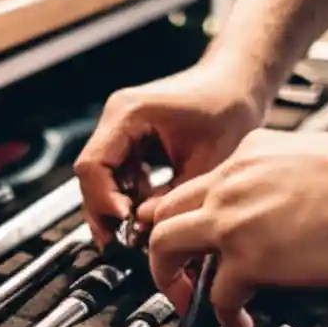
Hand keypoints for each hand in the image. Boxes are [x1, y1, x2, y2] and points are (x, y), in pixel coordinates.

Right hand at [74, 64, 264, 246]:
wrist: (237, 84)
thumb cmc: (227, 107)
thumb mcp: (206, 162)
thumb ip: (172, 199)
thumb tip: (144, 228)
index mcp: (129, 113)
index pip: (94, 165)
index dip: (104, 200)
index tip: (125, 223)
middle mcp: (117, 118)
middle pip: (90, 175)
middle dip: (104, 210)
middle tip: (120, 241)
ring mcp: (120, 129)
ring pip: (100, 178)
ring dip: (114, 206)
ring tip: (134, 232)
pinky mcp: (130, 140)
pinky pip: (116, 174)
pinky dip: (126, 196)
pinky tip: (144, 212)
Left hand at [140, 128, 327, 326]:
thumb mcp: (315, 156)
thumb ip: (290, 175)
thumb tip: (301, 201)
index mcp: (251, 155)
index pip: (197, 185)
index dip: (186, 215)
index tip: (190, 236)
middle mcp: (232, 183)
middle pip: (165, 214)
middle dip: (163, 249)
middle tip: (177, 275)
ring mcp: (233, 220)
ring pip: (166, 247)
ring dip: (171, 282)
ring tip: (190, 304)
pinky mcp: (249, 258)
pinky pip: (216, 296)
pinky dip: (221, 319)